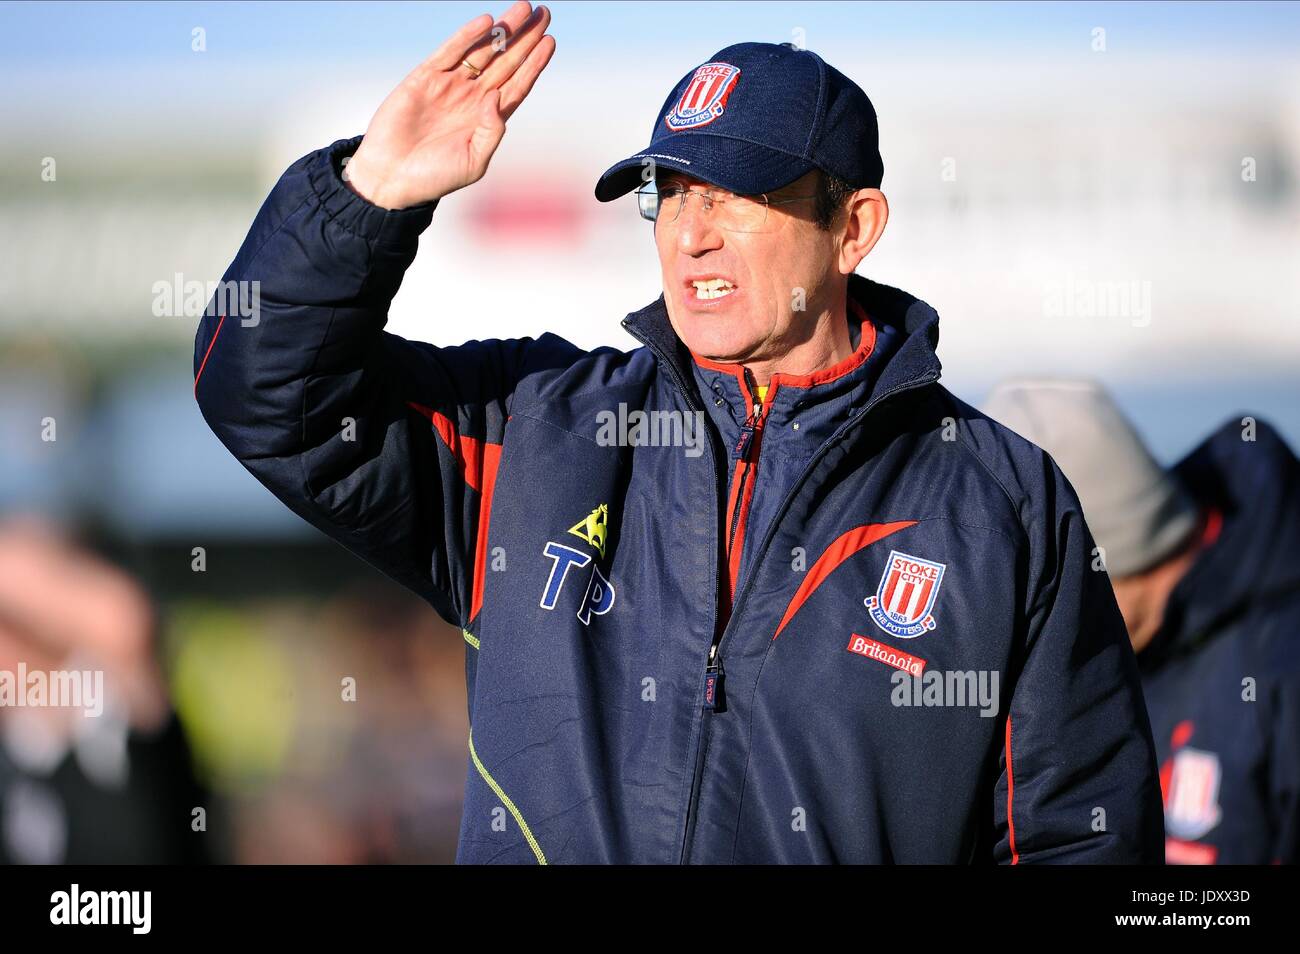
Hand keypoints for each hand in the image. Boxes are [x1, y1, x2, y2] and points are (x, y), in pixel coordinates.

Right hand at [345, 1, 555, 209]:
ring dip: (503, 29)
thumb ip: (492, 132)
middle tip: (544, 13)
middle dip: (525, 37)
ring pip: (483, 50)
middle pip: (506, 60)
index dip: (534, 63)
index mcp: (487, 118)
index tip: (549, 42)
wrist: (391, 177)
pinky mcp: (424, 78)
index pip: (518, 83)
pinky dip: (468, 36)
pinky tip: (487, 22)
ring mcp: (449, 85)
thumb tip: (497, 97)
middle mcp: (472, 97)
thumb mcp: (474, 162)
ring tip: (524, 8)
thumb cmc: (435, 177)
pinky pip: (450, 52)